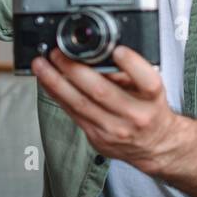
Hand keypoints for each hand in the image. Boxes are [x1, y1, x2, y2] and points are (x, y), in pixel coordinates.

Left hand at [30, 45, 176, 175]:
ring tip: (41, 66)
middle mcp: (135, 117)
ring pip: (79, 104)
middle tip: (58, 53)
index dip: (132, 64)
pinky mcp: (97, 139)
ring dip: (55, 82)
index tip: (118, 50)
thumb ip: (131, 72)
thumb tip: (102, 54)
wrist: (155, 147)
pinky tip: (47, 82)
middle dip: (74, 69)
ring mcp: (114, 130)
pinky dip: (57, 95)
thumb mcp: (151, 89)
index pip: (147, 81)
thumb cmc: (151, 111)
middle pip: (102, 92)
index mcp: (153, 100)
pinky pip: (72, 114)